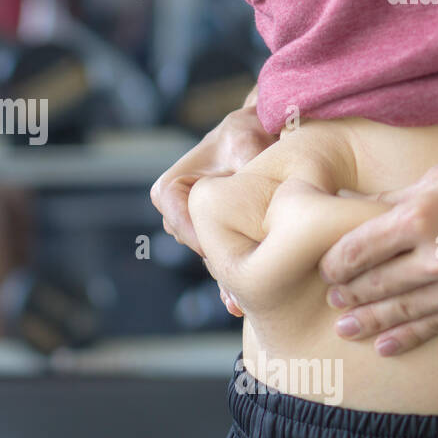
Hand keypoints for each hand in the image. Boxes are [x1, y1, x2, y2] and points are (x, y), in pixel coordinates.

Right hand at [151, 94, 274, 311]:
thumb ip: (245, 158)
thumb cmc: (249, 132)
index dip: (194, 235)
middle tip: (237, 288)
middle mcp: (180, 214)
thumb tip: (248, 173)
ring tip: (242, 300)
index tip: (216, 250)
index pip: (176, 218)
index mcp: (171, 189)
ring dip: (227, 275)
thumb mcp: (246, 139)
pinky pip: (224, 262)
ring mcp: (201, 230)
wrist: (267, 138)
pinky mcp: (222, 241)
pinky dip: (234, 280)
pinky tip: (239, 305)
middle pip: (195, 244)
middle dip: (217, 264)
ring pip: (211, 257)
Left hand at [318, 140, 437, 355]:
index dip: (335, 263)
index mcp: (423, 216)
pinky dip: (408, 338)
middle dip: (349, 293)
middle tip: (331, 299)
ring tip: (344, 327)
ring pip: (403, 311)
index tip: (326, 268)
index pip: (360, 249)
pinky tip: (384, 345)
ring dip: (370, 320)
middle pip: (377, 283)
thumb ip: (393, 201)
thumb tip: (348, 206)